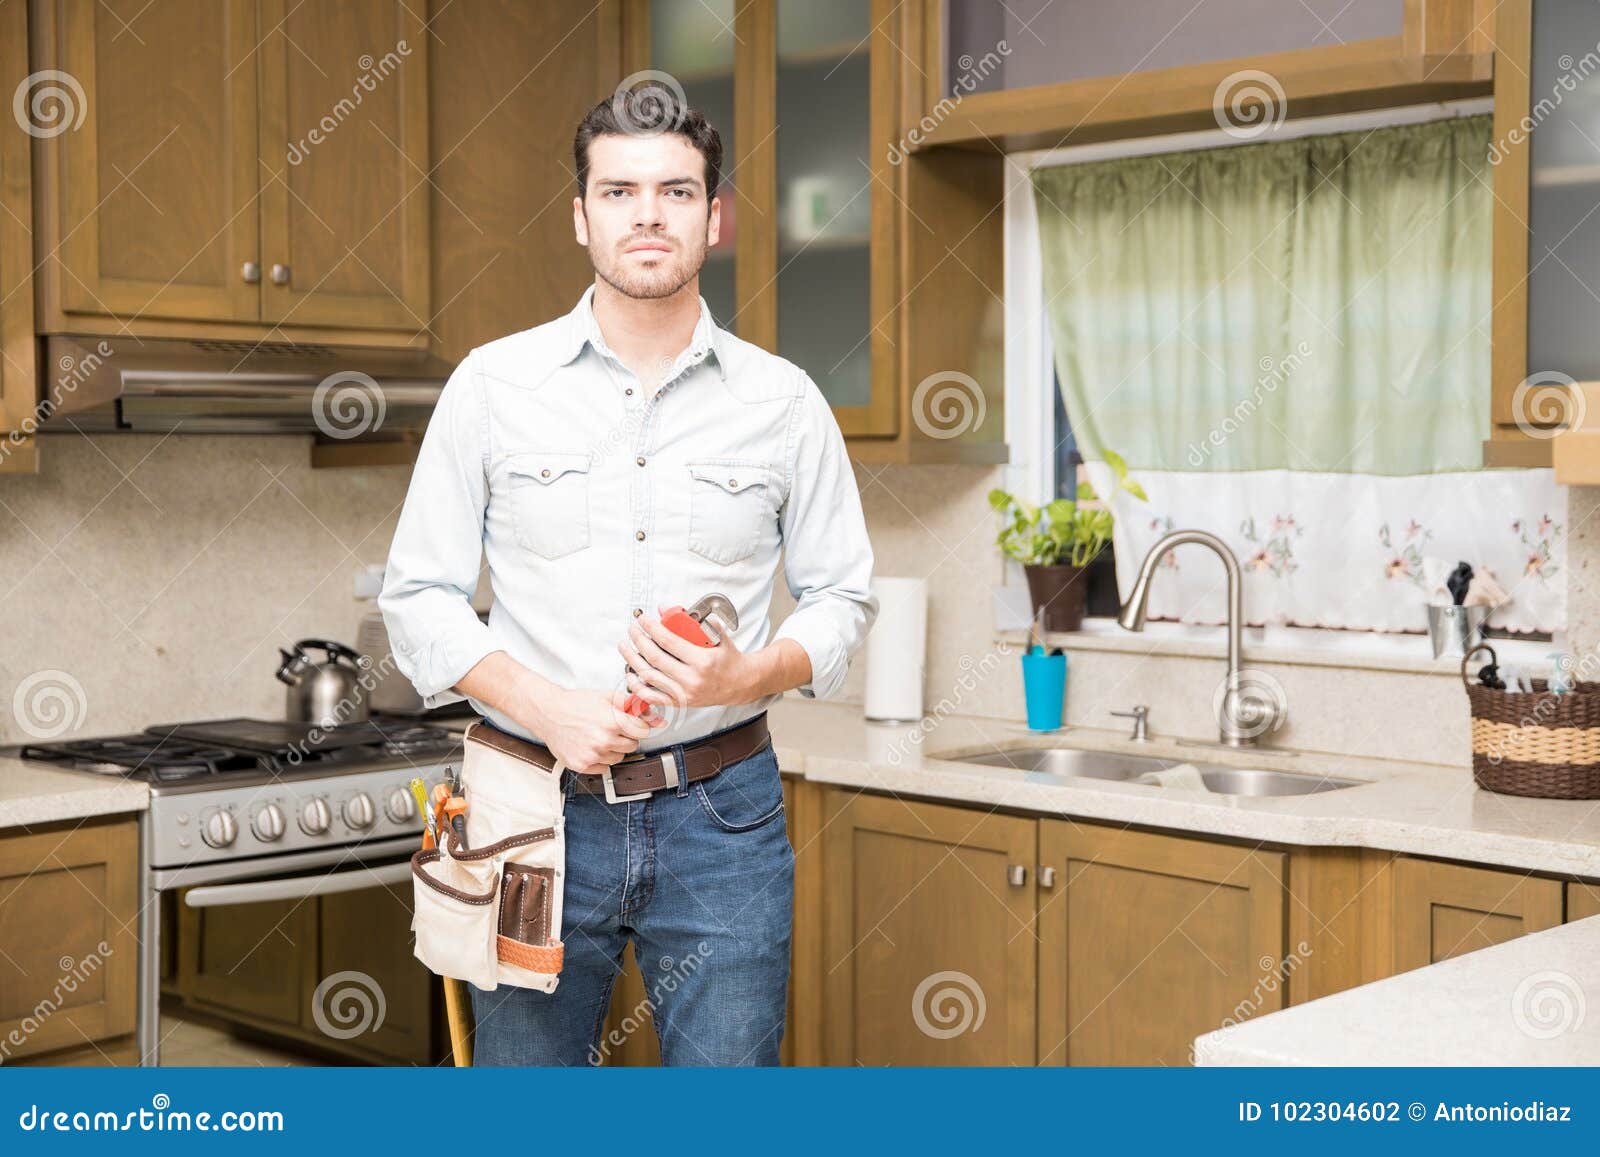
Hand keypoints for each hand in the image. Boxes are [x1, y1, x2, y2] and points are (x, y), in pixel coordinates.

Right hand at [527, 686, 662, 773]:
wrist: (549, 713)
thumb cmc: (576, 703)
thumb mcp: (607, 696)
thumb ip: (634, 706)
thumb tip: (657, 718)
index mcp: (614, 722)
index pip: (643, 731)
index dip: (636, 725)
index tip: (628, 722)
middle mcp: (604, 740)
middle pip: (632, 745)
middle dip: (625, 737)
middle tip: (610, 728)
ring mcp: (593, 755)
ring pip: (619, 758)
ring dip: (613, 749)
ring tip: (598, 736)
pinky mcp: (582, 766)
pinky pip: (604, 768)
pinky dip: (600, 760)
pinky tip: (590, 746)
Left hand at [618, 607, 752, 710]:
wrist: (740, 685)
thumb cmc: (728, 658)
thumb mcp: (718, 636)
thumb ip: (694, 621)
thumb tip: (664, 608)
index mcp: (702, 661)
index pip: (668, 641)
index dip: (651, 628)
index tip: (642, 618)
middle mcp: (691, 679)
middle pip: (655, 658)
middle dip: (639, 641)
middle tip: (632, 629)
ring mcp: (684, 694)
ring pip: (649, 676)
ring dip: (632, 660)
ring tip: (625, 646)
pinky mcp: (679, 703)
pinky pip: (652, 696)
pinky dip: (637, 686)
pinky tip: (630, 673)